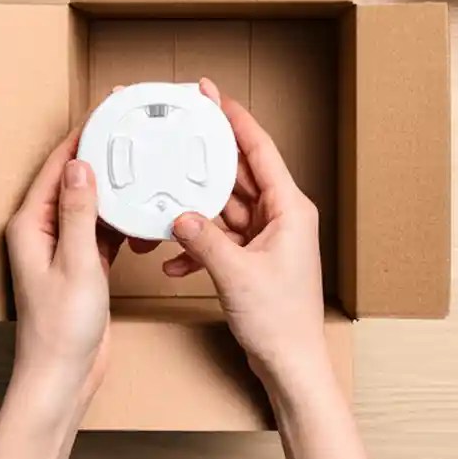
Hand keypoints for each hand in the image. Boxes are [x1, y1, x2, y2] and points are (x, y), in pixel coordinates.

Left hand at [5, 131, 122, 403]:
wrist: (62, 377)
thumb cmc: (60, 330)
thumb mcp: (76, 264)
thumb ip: (78, 213)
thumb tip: (80, 166)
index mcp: (31, 225)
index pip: (57, 166)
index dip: (81, 134)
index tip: (105, 110)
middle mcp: (42, 232)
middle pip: (73, 179)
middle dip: (100, 153)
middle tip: (128, 126)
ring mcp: (62, 249)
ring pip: (91, 204)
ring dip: (115, 188)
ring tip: (142, 164)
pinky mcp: (81, 265)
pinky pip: (102, 230)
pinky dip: (122, 221)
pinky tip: (143, 215)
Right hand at [164, 79, 328, 385]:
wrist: (290, 363)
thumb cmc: (280, 321)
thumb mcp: (235, 274)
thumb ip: (203, 240)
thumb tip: (179, 216)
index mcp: (290, 209)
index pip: (261, 151)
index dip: (236, 120)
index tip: (214, 96)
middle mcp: (282, 218)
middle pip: (240, 174)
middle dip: (210, 157)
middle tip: (184, 129)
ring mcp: (269, 239)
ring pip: (226, 208)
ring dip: (197, 209)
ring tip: (167, 196)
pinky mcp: (255, 259)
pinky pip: (221, 238)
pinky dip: (199, 245)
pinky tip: (175, 258)